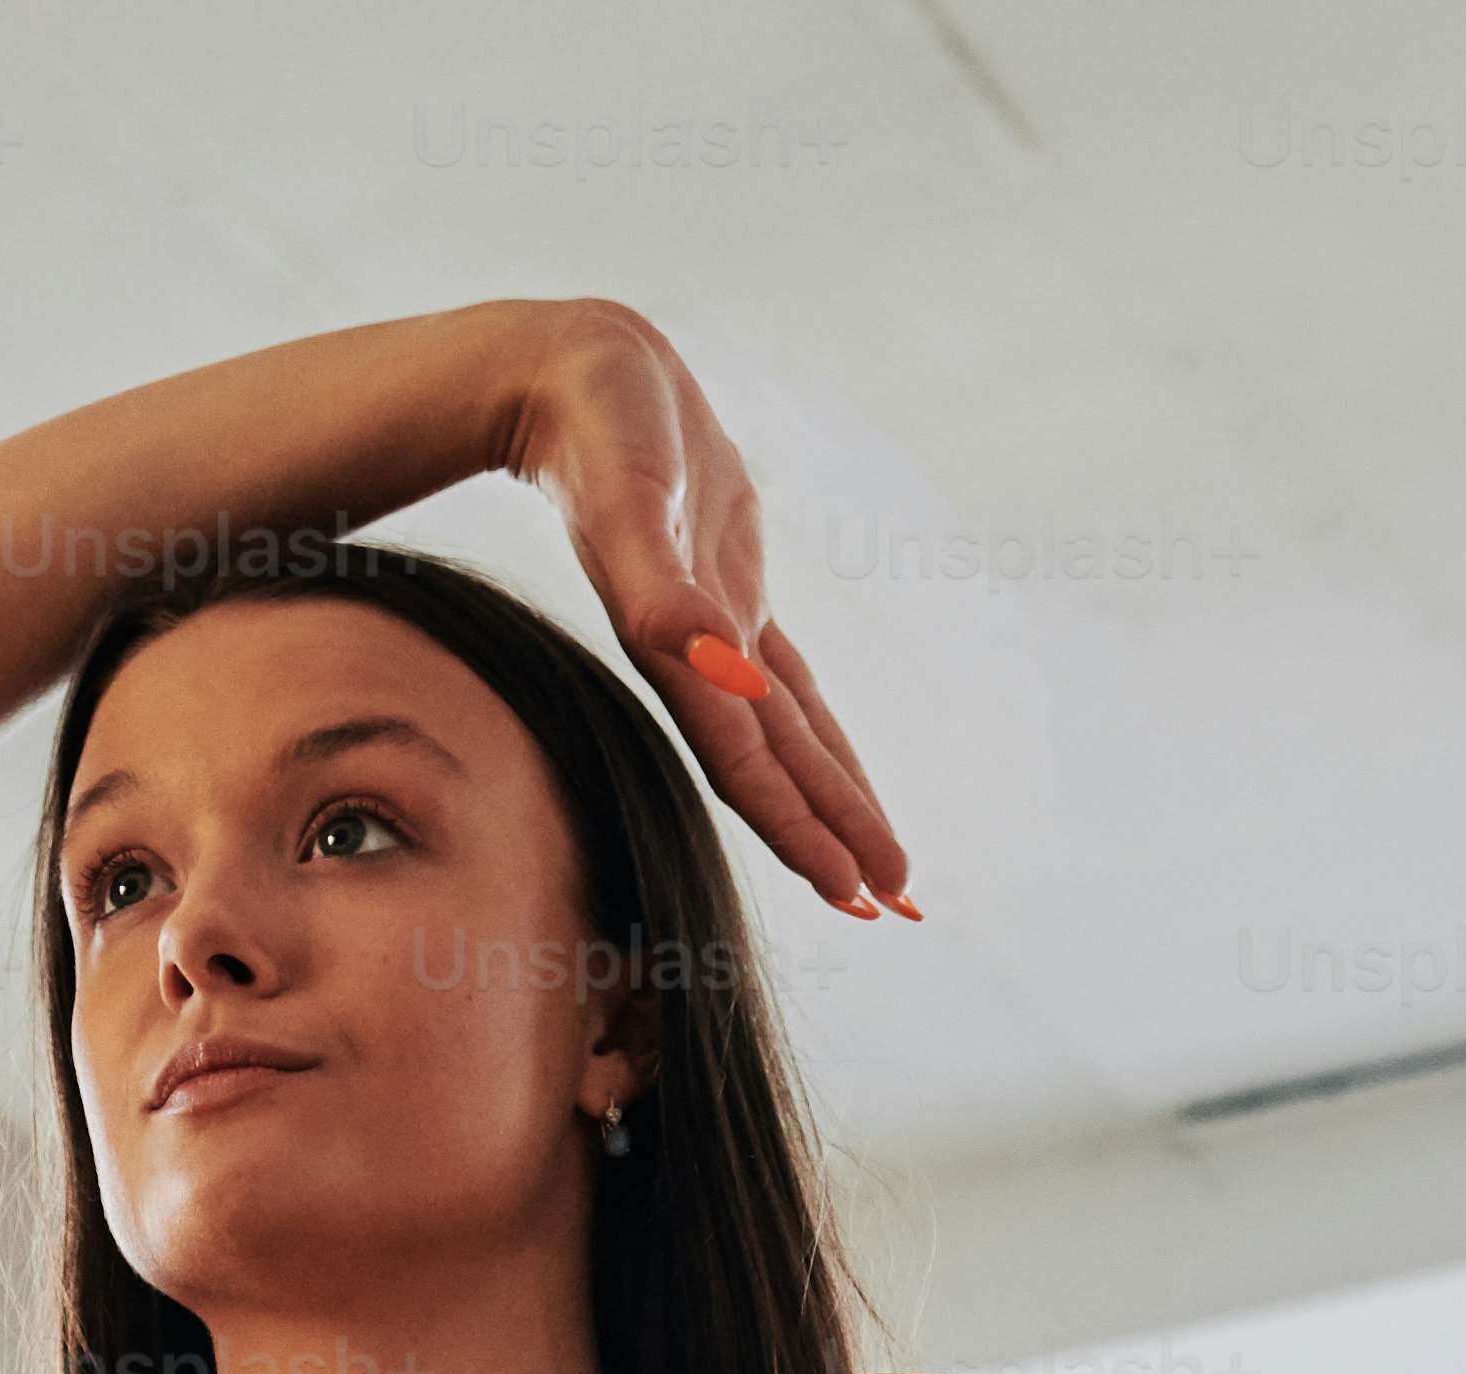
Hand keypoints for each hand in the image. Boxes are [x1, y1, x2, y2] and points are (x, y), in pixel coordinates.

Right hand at [499, 306, 913, 921]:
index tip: (857, 890)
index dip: (802, 827)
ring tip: (877, 867)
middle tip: (896, 905)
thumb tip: (716, 662)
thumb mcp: (630, 502)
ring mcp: (716, 626)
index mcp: (678, 649)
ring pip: (786, 734)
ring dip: (829, 800)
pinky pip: (782, 681)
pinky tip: (834, 772)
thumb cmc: (597, 428)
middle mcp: (700, 655)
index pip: (749, 761)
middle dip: (833, 837)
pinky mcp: (726, 590)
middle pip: (777, 767)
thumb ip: (661, 590)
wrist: (569, 376)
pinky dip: (811, 733)